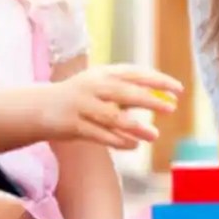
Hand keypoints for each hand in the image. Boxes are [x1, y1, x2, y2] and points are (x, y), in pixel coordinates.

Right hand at [43, 65, 182, 149]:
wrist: (40, 107)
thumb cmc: (81, 96)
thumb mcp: (102, 85)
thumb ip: (129, 89)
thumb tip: (162, 96)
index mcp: (103, 73)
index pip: (135, 73)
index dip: (158, 80)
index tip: (178, 89)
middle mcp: (93, 87)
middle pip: (125, 92)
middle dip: (150, 100)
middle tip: (171, 108)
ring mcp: (82, 106)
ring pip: (113, 117)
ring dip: (136, 127)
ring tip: (155, 135)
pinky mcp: (74, 126)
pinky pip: (100, 135)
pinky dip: (118, 141)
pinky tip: (134, 145)